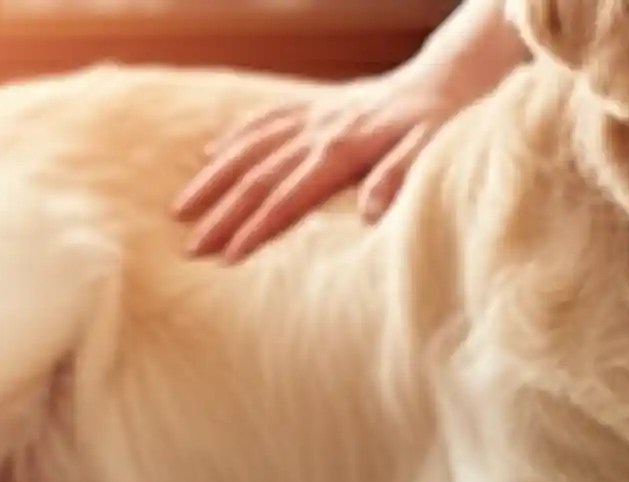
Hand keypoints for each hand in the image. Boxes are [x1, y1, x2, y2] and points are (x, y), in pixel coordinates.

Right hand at [173, 69, 468, 262]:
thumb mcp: (431, 151)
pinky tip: (211, 153)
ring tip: (181, 209)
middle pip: (258, 176)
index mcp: (343, 149)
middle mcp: (319, 130)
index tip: (228, 257)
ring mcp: (313, 115)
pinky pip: (265, 119)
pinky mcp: (314, 105)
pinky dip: (235, 137)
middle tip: (192, 248)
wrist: (446, 77)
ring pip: (250, 147)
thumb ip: (399, 178)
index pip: (288, 196)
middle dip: (223, 214)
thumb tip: (370, 214)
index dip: (256, 228)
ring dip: (214, 178)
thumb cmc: (441, 121)